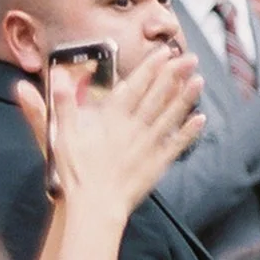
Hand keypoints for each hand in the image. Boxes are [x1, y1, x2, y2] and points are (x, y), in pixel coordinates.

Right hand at [41, 48, 202, 216]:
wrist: (94, 207)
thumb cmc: (75, 173)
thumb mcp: (61, 135)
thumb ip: (62, 104)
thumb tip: (58, 75)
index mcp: (111, 119)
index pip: (135, 86)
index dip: (150, 68)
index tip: (163, 52)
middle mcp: (133, 128)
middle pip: (157, 96)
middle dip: (174, 75)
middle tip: (190, 57)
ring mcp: (148, 146)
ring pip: (170, 116)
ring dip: (185, 97)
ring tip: (199, 80)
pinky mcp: (157, 165)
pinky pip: (176, 144)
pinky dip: (189, 131)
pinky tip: (201, 119)